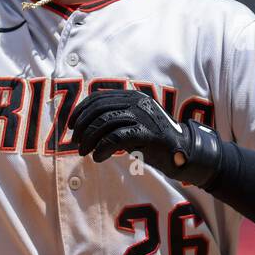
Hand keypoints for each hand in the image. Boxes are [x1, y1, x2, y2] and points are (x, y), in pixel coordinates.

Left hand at [69, 90, 223, 185]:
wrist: (183, 153)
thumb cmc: (154, 142)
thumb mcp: (132, 126)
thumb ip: (114, 121)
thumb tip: (84, 127)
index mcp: (133, 97)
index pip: (98, 98)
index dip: (80, 111)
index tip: (71, 126)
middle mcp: (138, 102)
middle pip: (98, 110)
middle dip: (82, 127)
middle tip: (76, 143)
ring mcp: (143, 116)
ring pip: (105, 123)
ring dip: (90, 139)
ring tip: (85, 152)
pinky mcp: (147, 133)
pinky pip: (116, 138)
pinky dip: (103, 148)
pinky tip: (99, 157)